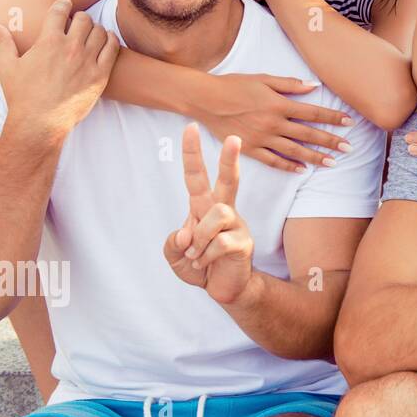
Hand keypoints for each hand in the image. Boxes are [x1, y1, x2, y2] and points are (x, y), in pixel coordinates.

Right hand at [0, 0, 118, 145]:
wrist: (41, 121)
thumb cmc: (23, 95)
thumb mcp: (7, 67)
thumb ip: (1, 42)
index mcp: (49, 42)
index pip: (59, 12)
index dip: (63, 3)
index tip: (65, 1)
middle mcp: (71, 48)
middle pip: (83, 19)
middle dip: (79, 16)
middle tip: (77, 20)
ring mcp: (88, 61)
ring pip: (100, 32)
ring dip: (96, 27)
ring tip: (92, 30)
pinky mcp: (101, 74)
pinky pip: (113, 49)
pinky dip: (111, 40)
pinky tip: (108, 39)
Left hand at [163, 123, 253, 304]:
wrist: (226, 289)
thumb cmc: (201, 266)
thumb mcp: (175, 256)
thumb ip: (173, 243)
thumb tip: (185, 234)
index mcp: (204, 207)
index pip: (197, 176)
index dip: (192, 153)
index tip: (190, 127)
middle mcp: (223, 211)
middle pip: (229, 179)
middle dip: (230, 159)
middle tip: (234, 137)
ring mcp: (237, 225)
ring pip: (216, 214)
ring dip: (199, 238)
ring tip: (196, 256)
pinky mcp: (243, 242)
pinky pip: (218, 242)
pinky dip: (205, 257)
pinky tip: (205, 265)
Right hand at [192, 72, 354, 172]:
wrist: (204, 99)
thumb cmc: (234, 85)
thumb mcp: (263, 79)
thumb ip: (289, 84)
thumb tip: (314, 86)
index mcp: (278, 104)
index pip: (312, 113)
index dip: (332, 117)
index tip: (349, 122)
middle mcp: (272, 123)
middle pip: (308, 134)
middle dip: (330, 141)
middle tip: (349, 147)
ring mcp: (261, 138)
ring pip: (294, 150)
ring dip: (315, 157)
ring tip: (332, 163)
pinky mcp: (249, 149)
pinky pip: (273, 161)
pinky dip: (288, 166)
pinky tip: (302, 170)